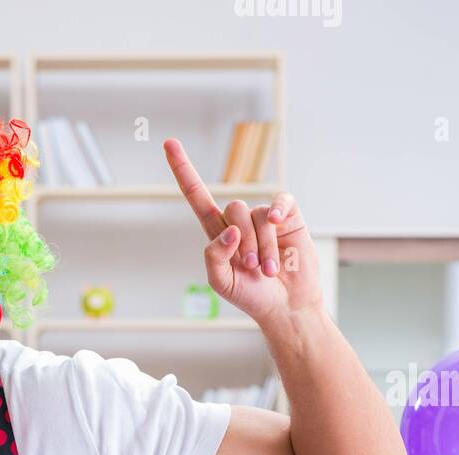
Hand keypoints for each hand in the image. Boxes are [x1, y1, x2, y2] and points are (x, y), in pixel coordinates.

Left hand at [163, 137, 323, 330]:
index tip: (169, 144)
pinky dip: (278, 209)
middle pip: (234, 208)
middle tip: (252, 267)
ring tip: (268, 269)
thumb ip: (214, 256)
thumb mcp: (221, 282)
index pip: (198, 197)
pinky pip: (281, 201)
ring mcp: (265, 218)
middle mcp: (241, 221)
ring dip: (262, 245)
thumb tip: (229, 230)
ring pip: (257, 214)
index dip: (184, 171)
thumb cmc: (252, 295)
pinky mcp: (289, 217)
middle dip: (243, 241)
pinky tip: (277, 222)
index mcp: (219, 233)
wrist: (286, 306)